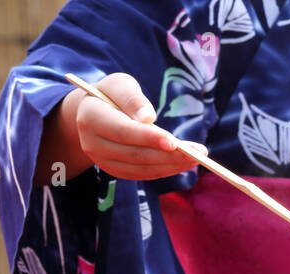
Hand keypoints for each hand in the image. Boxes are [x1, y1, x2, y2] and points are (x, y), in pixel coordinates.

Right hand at [39, 72, 205, 183]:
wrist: (93, 112)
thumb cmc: (111, 94)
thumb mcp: (120, 84)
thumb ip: (132, 98)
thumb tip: (147, 118)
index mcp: (91, 118)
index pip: (123, 132)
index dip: (149, 138)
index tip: (174, 142)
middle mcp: (93, 144)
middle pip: (135, 154)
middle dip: (169, 155)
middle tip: (198, 153)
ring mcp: (103, 161)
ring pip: (141, 168)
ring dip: (171, 165)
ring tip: (197, 158)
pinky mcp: (115, 170)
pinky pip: (142, 174)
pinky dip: (164, 170)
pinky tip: (183, 164)